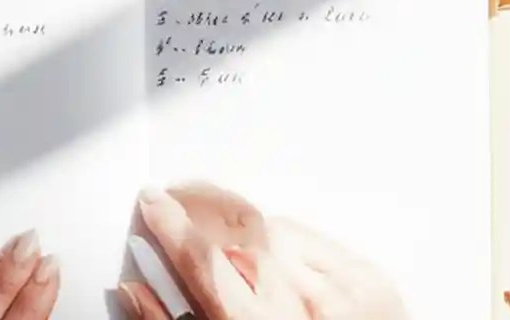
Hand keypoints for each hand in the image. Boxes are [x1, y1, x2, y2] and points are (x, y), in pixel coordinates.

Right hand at [118, 184, 406, 319]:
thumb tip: (137, 290)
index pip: (203, 260)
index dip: (171, 224)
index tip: (153, 202)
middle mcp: (303, 308)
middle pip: (240, 229)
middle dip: (202, 207)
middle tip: (180, 202)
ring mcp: (343, 293)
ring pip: (276, 228)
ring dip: (245, 230)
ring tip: (232, 252)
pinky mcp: (372, 283)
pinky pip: (315, 240)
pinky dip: (289, 244)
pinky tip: (278, 265)